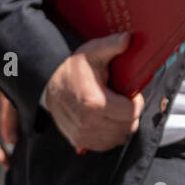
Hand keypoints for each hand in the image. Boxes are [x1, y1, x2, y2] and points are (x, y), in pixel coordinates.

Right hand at [45, 32, 143, 153]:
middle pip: (128, 126)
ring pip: (119, 137)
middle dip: (130, 114)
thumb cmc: (73, 69)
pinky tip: (107, 120)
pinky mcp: (80, 142)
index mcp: (95, 103)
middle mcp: (89, 123)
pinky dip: (111, 135)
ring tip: (115, 109)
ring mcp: (84, 135)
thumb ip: (112, 46)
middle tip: (123, 100)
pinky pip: (107, 145)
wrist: (49, 85)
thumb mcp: (92, 52)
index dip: (136, 102)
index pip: (132, 112)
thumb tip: (128, 38)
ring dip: (122, 125)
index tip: (130, 94)